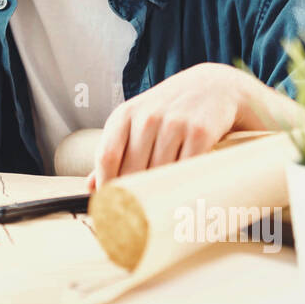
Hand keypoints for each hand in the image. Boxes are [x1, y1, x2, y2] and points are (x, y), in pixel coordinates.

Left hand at [85, 63, 295, 190]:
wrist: (214, 86)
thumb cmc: (170, 109)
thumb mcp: (137, 120)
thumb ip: (115, 149)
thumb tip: (90, 185)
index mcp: (125, 115)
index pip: (107, 157)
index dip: (106, 187)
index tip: (109, 207)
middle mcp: (147, 117)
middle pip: (133, 169)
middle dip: (133, 196)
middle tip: (136, 216)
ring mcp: (174, 123)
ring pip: (159, 172)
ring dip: (159, 194)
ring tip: (159, 209)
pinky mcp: (200, 132)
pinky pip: (186, 168)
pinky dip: (183, 185)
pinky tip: (181, 194)